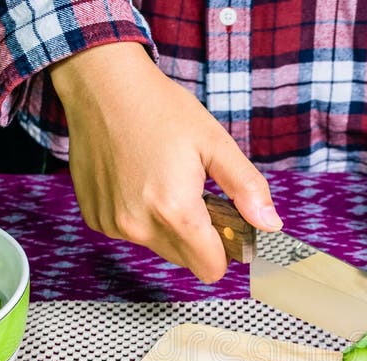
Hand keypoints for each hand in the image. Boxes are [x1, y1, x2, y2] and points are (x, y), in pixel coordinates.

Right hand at [49, 42, 281, 282]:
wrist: (102, 86)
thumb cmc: (160, 108)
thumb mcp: (215, 142)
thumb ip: (246, 188)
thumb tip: (271, 224)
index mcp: (174, 210)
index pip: (210, 268)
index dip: (226, 250)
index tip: (225, 222)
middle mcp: (139, 226)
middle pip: (186, 260)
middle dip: (198, 236)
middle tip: (195, 194)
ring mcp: (112, 224)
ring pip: (158, 247)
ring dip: (168, 226)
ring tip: (164, 182)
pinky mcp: (95, 217)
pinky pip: (130, 233)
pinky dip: (140, 216)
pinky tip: (137, 181)